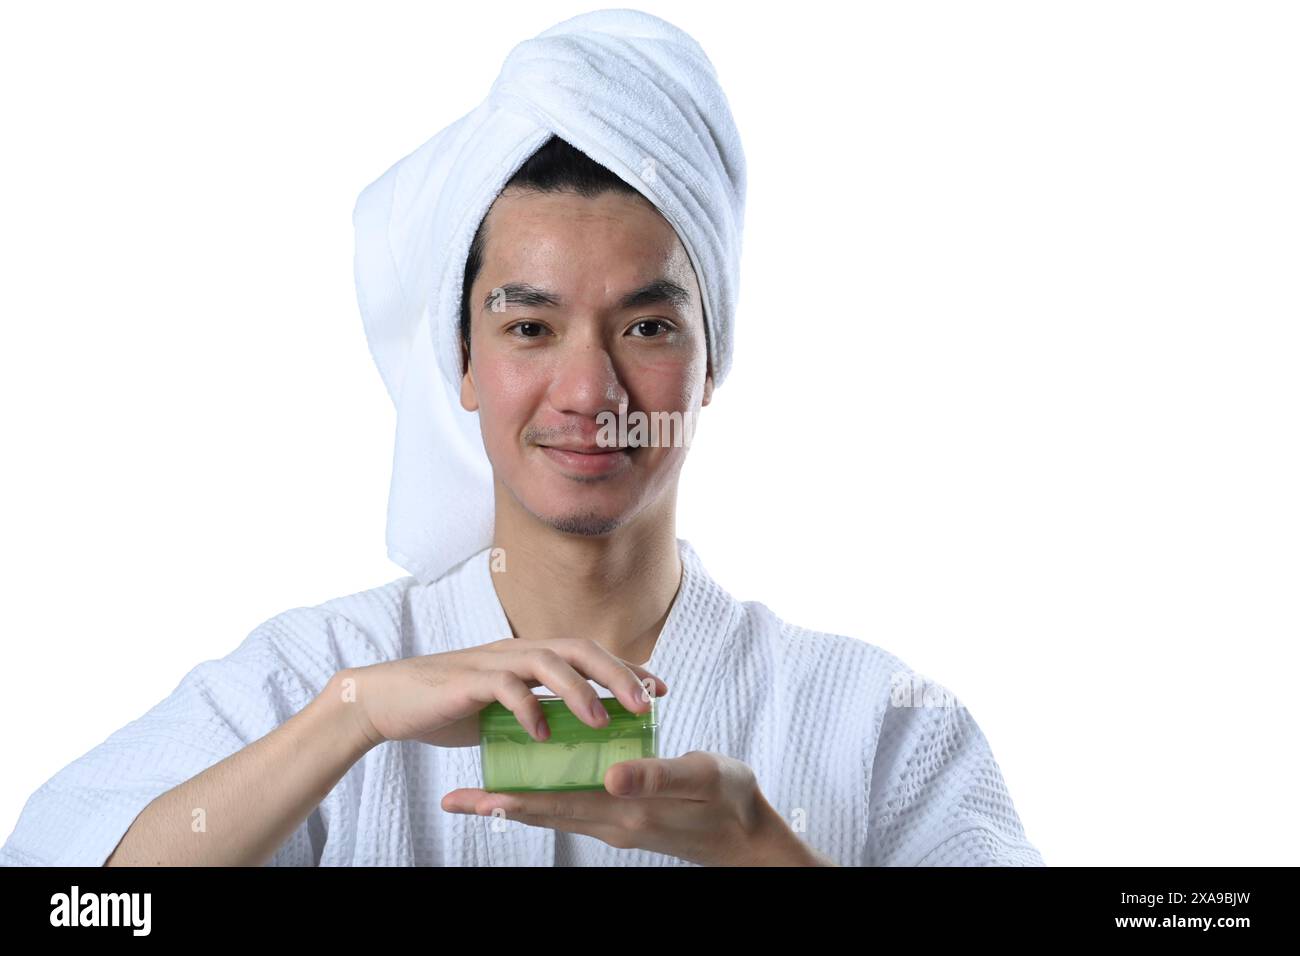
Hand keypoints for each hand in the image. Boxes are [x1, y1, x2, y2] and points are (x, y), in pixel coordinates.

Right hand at [334, 638, 667, 749]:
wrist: (387, 700)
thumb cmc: (446, 705)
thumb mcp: (500, 707)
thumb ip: (534, 709)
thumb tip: (568, 730)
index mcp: (528, 656)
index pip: (588, 653)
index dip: (625, 667)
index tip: (659, 689)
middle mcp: (516, 651)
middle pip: (578, 648)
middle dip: (617, 673)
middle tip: (647, 703)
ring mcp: (492, 662)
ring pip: (548, 661)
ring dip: (580, 690)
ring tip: (602, 722)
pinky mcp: (467, 681)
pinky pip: (506, 687)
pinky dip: (529, 708)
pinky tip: (543, 733)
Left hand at [442, 750, 834, 865]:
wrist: (751, 838)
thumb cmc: (732, 800)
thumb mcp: (701, 777)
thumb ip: (656, 776)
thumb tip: (609, 775)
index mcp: (627, 811)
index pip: (558, 805)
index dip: (512, 799)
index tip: (471, 796)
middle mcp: (614, 822)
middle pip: (546, 813)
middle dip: (500, 804)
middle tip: (454, 800)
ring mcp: (619, 823)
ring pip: (559, 811)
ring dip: (520, 802)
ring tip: (482, 793)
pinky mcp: (628, 818)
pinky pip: (578, 806)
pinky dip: (551, 797)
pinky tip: (539, 784)